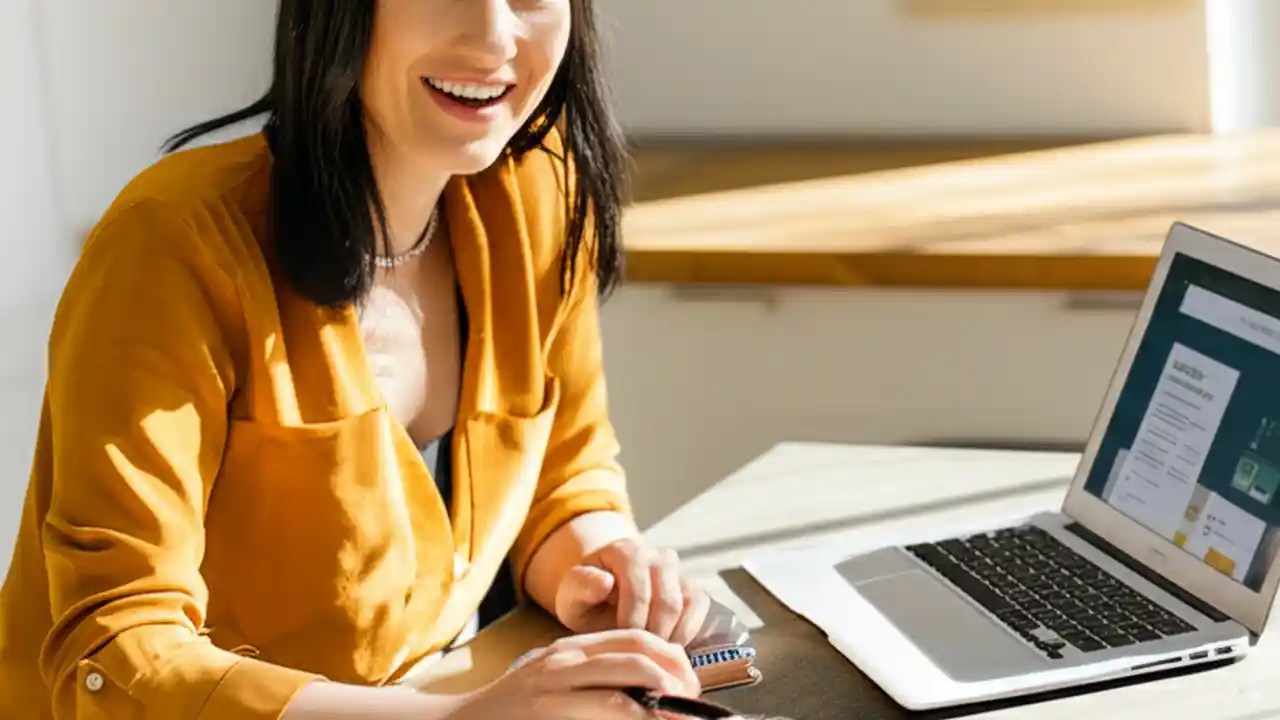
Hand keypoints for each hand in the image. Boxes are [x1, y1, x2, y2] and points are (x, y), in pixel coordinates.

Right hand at [444, 629, 699, 719]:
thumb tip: (648, 694)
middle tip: (691, 703)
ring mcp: (556, 688)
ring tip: (678, 717)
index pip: (636, 638)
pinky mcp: (548, 712)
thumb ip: (593, 677)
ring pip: (626, 688)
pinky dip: (634, 719)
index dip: (673, 657)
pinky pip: (606, 711)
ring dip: (662, 704)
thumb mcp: (553, 679)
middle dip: (676, 678)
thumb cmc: (512, 709)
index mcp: (572, 648)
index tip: (689, 681)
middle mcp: (566, 661)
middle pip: (639, 656)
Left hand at [554, 538, 711, 644]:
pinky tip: (664, 648)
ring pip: (687, 603)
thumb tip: (605, 582)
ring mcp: (679, 572)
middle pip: (667, 600)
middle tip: (637, 658)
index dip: (631, 622)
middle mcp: (657, 555)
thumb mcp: (571, 595)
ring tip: (649, 654)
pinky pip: (699, 609)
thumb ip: (580, 586)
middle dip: (652, 634)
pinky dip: (686, 633)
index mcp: (626, 551)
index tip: (620, 646)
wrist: (604, 594)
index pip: (639, 589)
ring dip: (670, 635)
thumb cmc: (586, 598)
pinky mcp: (693, 588)